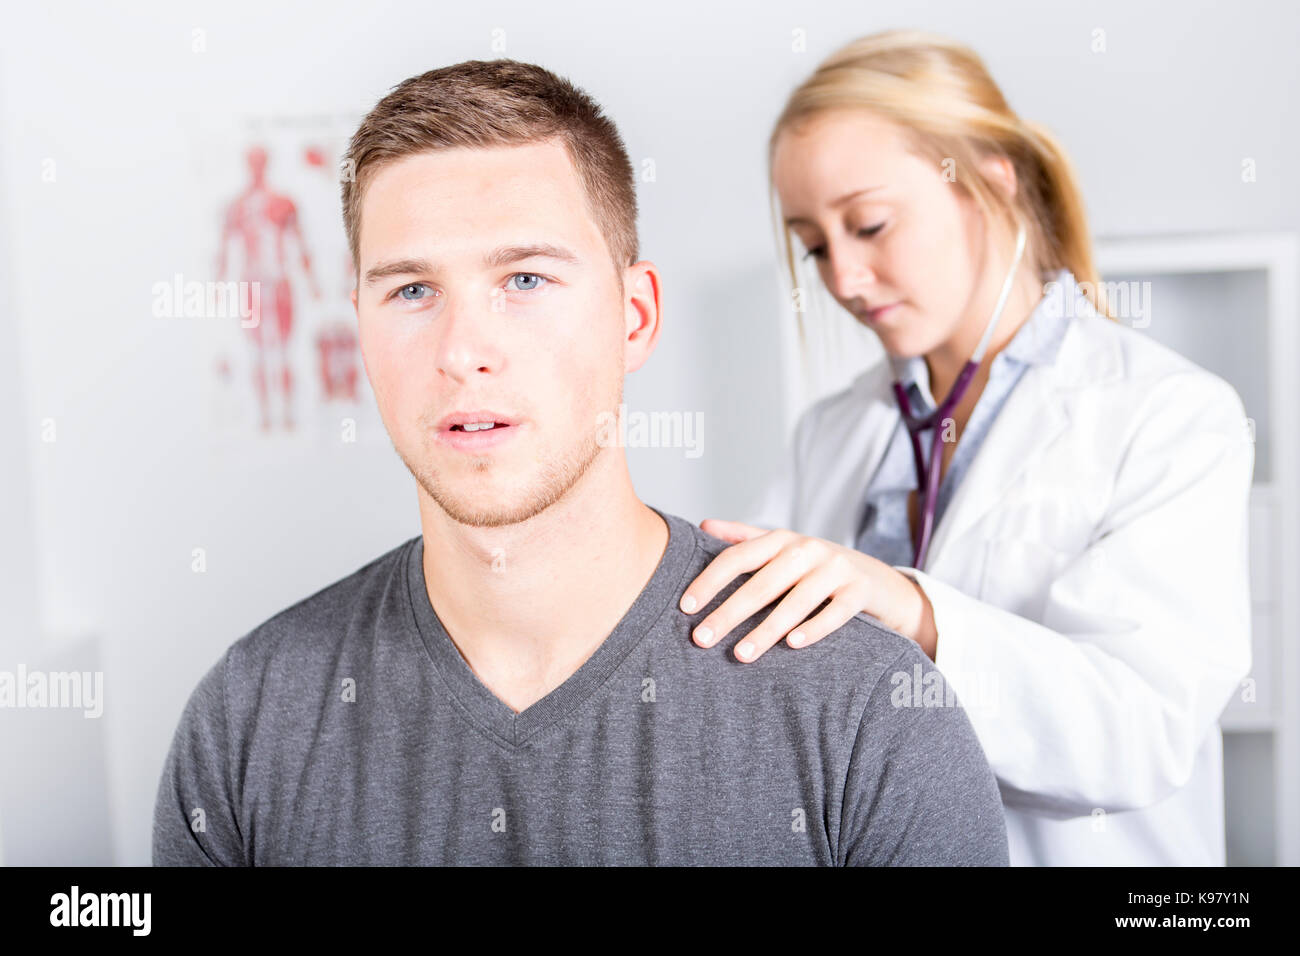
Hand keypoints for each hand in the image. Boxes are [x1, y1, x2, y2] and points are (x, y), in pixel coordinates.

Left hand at [681, 519, 937, 661]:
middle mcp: (808, 549)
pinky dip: (814, 628)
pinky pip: (835, 612)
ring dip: (766, 630)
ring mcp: (837, 569)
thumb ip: (744, 537)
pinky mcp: (860, 591)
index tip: (685, 607)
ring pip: (795, 601)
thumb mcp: (784, 549)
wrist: (879, 582)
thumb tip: (703, 525)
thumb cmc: (818, 568)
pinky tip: (793, 645)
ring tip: (740, 655)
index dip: (710, 580)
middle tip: (700, 640)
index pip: (738, 557)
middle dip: (728, 613)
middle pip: (762, 583)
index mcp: (782, 539)